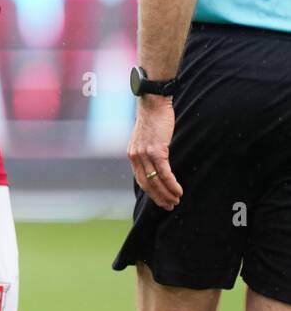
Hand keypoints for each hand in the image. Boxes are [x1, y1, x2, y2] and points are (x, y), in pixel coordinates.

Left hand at [127, 95, 182, 209]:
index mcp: (132, 155)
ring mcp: (144, 154)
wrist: (153, 104)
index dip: (151, 192)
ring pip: (155, 180)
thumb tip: (156, 164)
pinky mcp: (156, 150)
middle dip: (158, 197)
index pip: (140, 179)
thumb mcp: (146, 139)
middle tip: (170, 206)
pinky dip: (171, 184)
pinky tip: (178, 190)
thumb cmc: (153, 121)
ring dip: (167, 193)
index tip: (161, 201)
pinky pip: (164, 172)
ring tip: (177, 200)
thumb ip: (148, 152)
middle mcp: (135, 156)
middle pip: (146, 184)